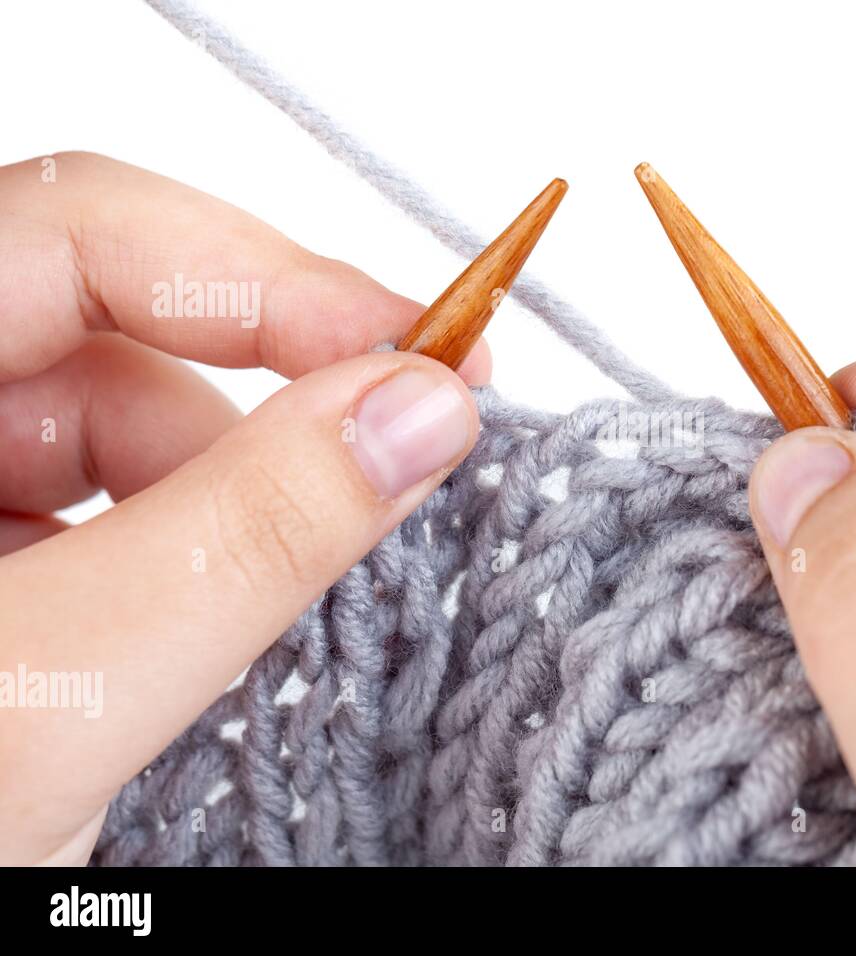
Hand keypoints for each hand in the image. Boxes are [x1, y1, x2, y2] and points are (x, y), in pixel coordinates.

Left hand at [0, 152, 485, 863]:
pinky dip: (173, 558)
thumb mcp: (50, 699)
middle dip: (255, 416)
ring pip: (115, 430)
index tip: (424, 353)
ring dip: (213, 510)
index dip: (269, 277)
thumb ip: (245, 536)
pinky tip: (163, 640)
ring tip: (219, 627)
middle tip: (392, 474)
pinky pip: (100, 504)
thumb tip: (425, 410)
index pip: (75, 232)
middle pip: (107, 334)